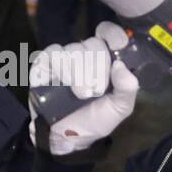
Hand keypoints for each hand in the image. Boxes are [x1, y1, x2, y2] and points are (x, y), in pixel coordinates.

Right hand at [30, 21, 138, 154]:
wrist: (68, 138)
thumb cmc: (95, 119)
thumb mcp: (120, 107)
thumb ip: (127, 88)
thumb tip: (121, 66)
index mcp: (104, 59)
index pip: (108, 33)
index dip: (112, 35)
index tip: (117, 47)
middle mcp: (84, 54)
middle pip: (92, 44)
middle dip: (97, 68)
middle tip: (96, 92)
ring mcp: (63, 58)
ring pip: (72, 50)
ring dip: (78, 73)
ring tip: (80, 95)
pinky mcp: (43, 65)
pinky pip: (52, 54)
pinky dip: (59, 68)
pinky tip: (61, 83)